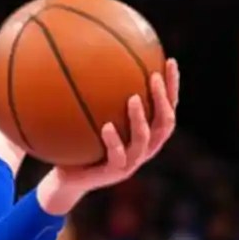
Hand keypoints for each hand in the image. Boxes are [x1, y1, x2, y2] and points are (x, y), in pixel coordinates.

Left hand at [44, 59, 179, 205]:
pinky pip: (116, 157)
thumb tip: (84, 59)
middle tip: (155, 78)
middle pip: (165, 123)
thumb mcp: (86, 119)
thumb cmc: (78, 145)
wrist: (66, 180)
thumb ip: (94, 98)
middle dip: (164, 100)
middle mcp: (144, 148)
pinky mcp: (113, 174)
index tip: (169, 61)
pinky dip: (113, 141)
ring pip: (145, 140)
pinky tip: (107, 126)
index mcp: (145, 134)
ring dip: (141, 119)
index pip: (167, 108)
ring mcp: (131, 163)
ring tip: (133, 99)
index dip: (172, 88)